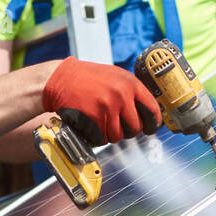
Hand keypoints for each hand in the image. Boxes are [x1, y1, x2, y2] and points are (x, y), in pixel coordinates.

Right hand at [42, 58, 160, 142]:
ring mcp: (107, 109)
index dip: (153, 122)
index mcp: (130, 84)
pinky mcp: (94, 120)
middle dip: (129, 130)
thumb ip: (131, 91)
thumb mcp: (114, 76)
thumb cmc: (88, 78)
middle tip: (120, 126)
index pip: (152, 109)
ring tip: (103, 123)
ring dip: (112, 134)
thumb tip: (148, 110)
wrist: (61, 79)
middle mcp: (121, 96)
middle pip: (136, 127)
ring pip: (119, 136)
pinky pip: (102, 139)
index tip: (150, 127)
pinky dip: (98, 136)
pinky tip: (92, 125)